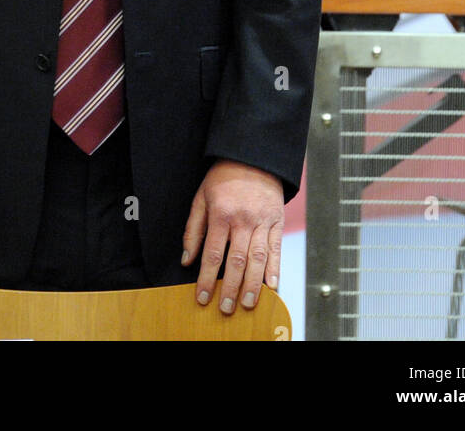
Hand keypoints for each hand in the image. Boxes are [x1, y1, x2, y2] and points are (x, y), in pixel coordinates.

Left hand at [180, 160, 283, 313]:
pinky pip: (276, 249)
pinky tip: (272, 286)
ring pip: (258, 258)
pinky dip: (275, 269)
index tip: (203, 297)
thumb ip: (193, 230)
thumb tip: (187, 260)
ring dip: (253, 284)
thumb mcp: (201, 198)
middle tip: (227, 308)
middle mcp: (243, 219)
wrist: (252, 156)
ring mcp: (262, 221)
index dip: (207, 279)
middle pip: (237, 260)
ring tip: (248, 304)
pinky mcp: (276, 221)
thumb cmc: (223, 178)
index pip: (213, 253)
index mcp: (221, 213)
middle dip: (231, 288)